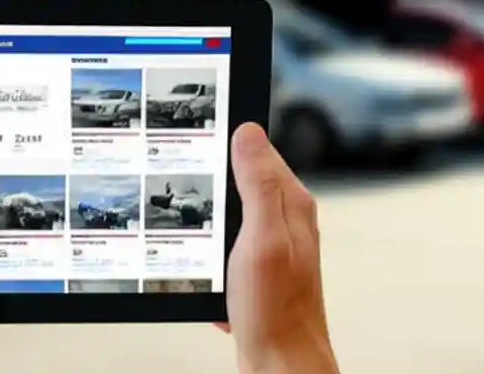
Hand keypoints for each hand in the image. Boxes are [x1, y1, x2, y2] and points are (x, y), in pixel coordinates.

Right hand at [216, 123, 338, 373]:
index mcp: (291, 204)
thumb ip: (257, 185)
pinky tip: (207, 271)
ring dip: (210, 223)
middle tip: (193, 195)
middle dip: (214, 184)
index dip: (229, 141)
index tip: (200, 137)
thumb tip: (247, 133)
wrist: (280, 365)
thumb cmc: (275, 310)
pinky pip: (225, 245)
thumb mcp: (262, 238)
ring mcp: (272, 244)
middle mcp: (285, 220)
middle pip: (242, 179)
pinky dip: (211, 254)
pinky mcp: (257, 267)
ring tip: (201, 240)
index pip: (260, 150)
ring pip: (230, 213)